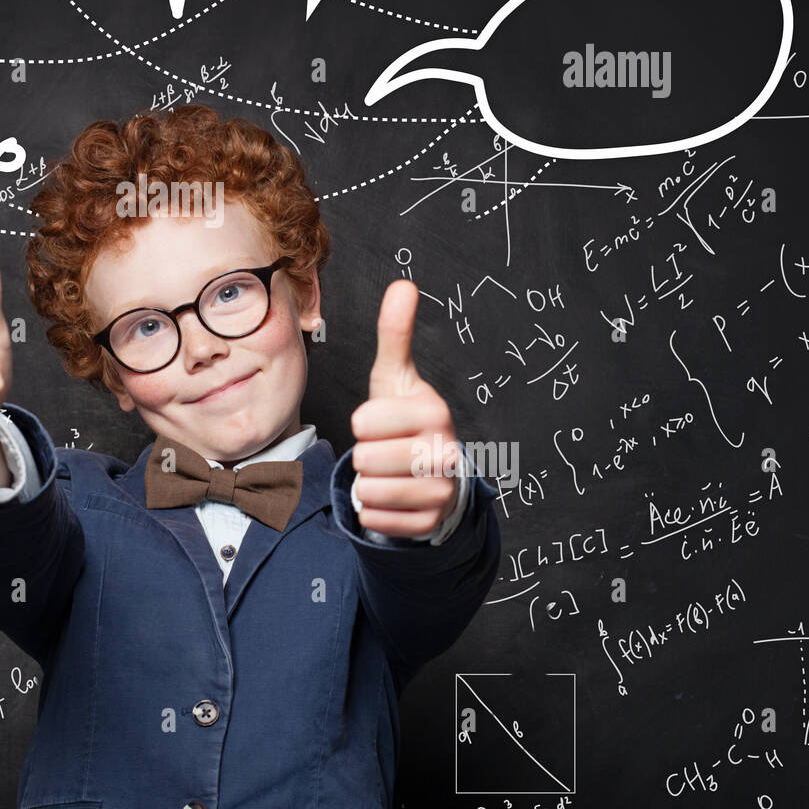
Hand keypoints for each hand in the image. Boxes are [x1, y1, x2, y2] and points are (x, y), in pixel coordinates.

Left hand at [349, 279, 460, 537]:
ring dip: (368, 484)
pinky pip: (378, 520)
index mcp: (434, 411)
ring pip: (371, 492)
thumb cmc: (404, 419)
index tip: (380, 421)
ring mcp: (443, 492)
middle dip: (365, 456)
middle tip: (385, 450)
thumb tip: (403, 284)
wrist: (430, 470)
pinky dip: (374, 512)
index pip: (363, 421)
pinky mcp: (432, 524)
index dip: (362, 423)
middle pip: (366, 459)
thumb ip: (395, 333)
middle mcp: (446, 452)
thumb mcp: (395, 377)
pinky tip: (392, 498)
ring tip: (388, 472)